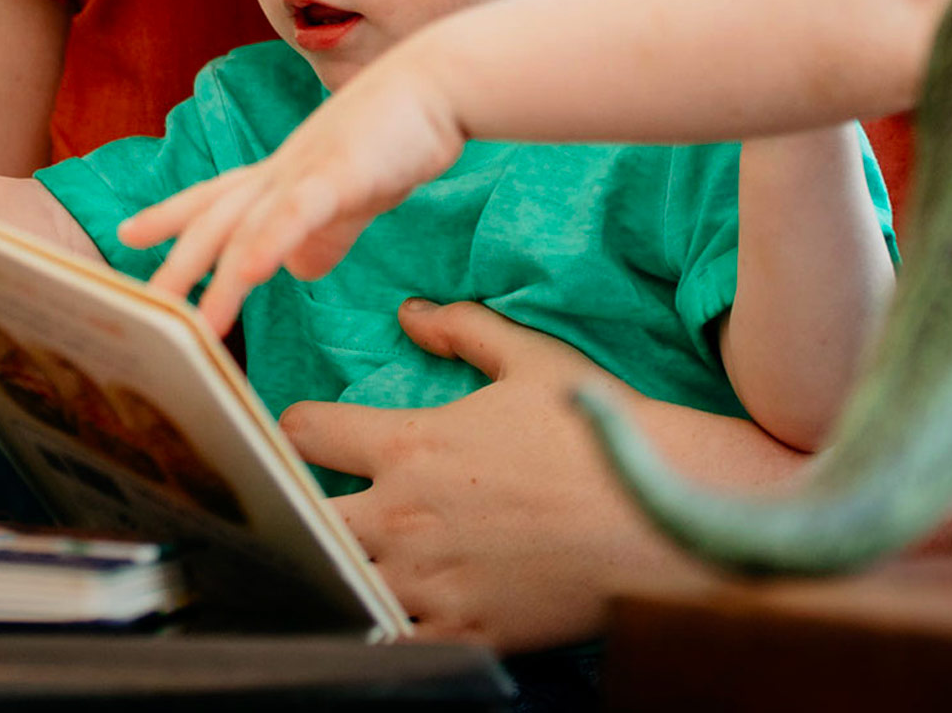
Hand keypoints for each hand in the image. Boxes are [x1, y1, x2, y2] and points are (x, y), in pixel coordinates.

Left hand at [120, 51, 465, 340]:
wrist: (440, 84)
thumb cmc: (399, 135)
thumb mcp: (354, 195)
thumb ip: (325, 232)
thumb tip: (299, 271)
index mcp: (282, 174)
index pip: (214, 197)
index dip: (170, 217)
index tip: (129, 235)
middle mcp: (281, 170)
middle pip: (214, 219)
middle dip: (177, 265)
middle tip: (141, 309)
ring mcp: (307, 169)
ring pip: (248, 226)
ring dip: (217, 275)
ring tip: (194, 324)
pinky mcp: (341, 173)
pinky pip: (296, 213)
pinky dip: (268, 243)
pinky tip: (247, 273)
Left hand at [287, 301, 810, 650]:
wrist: (657, 515)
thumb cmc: (594, 432)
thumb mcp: (531, 360)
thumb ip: (463, 330)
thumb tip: (411, 314)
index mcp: (410, 447)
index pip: (305, 434)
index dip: (294, 429)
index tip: (301, 434)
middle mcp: (404, 518)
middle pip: (304, 519)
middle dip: (298, 509)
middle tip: (309, 503)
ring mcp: (430, 581)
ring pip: (339, 584)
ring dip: (338, 568)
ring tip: (348, 559)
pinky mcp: (462, 630)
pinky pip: (392, 637)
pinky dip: (383, 625)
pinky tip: (390, 611)